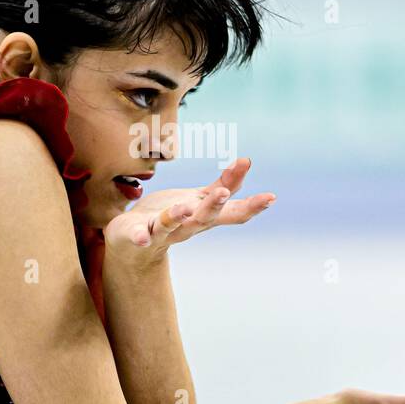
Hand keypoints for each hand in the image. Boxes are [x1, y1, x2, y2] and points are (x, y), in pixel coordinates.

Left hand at [103, 157, 274, 265]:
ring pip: (172, 225)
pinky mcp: (139, 234)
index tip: (270, 197)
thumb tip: (247, 161)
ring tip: (183, 207)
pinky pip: (140, 235)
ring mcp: (163, 231)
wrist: (133, 242)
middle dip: (214, 206)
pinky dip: (141, 237)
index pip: (231, 212)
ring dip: (178, 216)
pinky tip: (142, 238)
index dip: (251, 206)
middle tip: (223, 193)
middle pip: (204, 218)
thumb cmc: (171, 214)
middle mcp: (188, 226)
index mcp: (204, 215)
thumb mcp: (200, 198)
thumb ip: (224, 184)